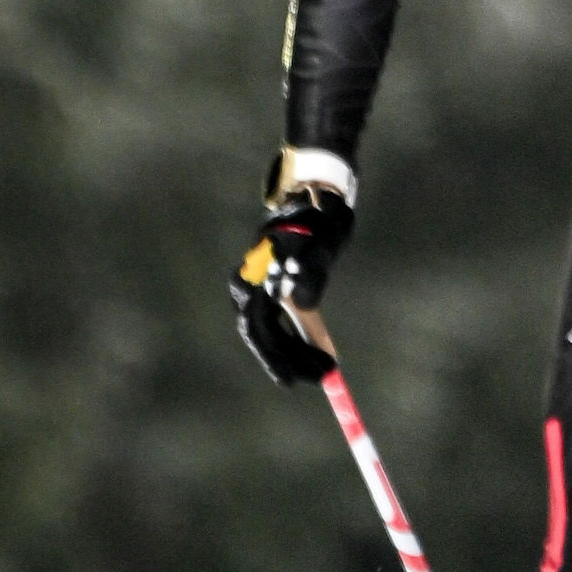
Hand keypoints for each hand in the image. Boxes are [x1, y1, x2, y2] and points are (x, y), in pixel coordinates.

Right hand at [233, 153, 354, 387]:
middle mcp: (249, 283)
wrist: (314, 192)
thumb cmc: (318, 213)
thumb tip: (304, 303)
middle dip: (289, 359)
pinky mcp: (271, 286)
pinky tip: (317, 351)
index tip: (299, 379)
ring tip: (322, 369)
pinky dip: (296, 337)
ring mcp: (257, 285)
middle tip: (322, 377)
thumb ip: (313, 268)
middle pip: (262, 334)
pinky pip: (278, 320)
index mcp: (254, 274)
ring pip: (270, 330)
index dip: (279, 356)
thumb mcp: (322, 237)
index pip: (258, 328)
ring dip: (293, 351)